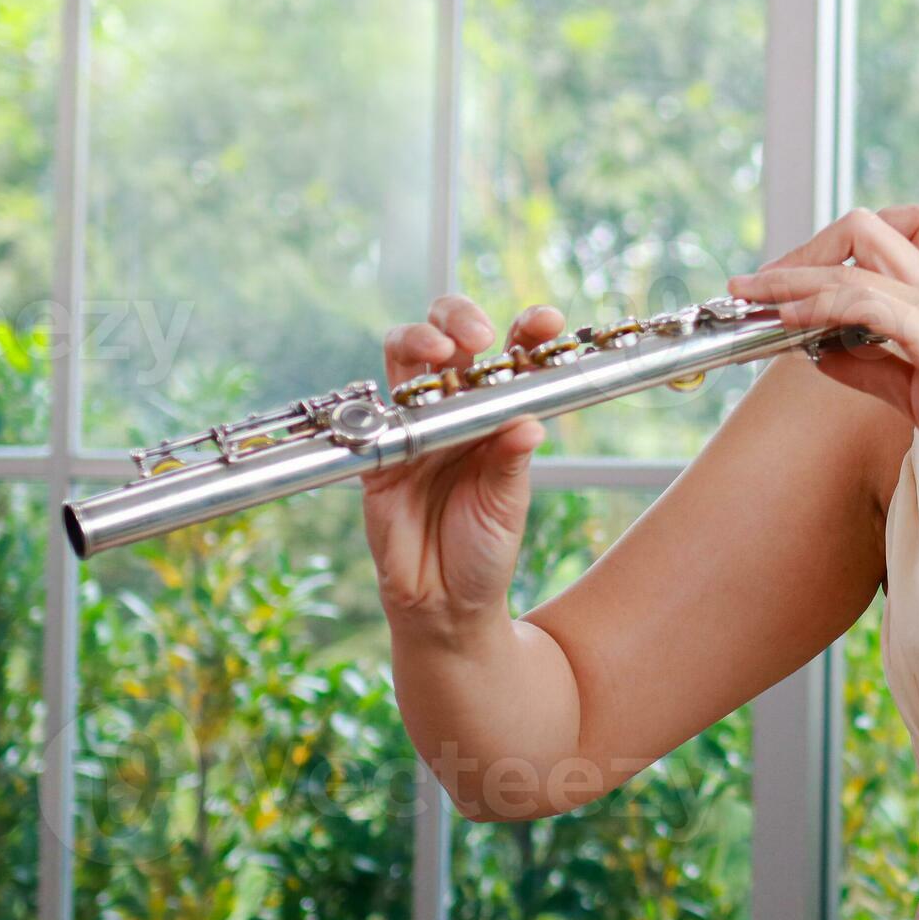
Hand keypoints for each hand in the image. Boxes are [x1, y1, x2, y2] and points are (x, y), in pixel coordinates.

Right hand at [361, 295, 559, 631]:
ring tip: (442, 350)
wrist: (444, 601)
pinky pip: (373, 419)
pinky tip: (405, 411)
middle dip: (459, 318)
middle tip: (477, 334)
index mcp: (496, 414)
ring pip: (403, 360)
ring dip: (418, 342)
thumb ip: (510, 462)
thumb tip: (528, 425)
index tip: (545, 321)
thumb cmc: (485, 547)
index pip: (510, 357)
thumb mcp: (506, 503)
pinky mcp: (377, 453)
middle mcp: (453, 410)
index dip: (526, 331)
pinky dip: (385, 407)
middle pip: (448, 339)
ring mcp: (413, 426)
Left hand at [724, 203, 918, 491]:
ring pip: (855, 261)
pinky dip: (822, 304)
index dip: (817, 258)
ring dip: (793, 277)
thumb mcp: (913, 392)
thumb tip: (818, 351)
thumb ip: (868, 366)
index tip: (773, 290)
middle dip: (801, 253)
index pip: (874, 244)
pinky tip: (792, 321)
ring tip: (753, 297)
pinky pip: (869, 302)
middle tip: (758, 289)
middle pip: (861, 229)